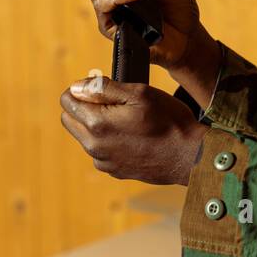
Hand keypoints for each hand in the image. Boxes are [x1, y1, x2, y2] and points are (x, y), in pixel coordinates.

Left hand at [59, 76, 209, 185]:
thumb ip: (103, 88)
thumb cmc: (168, 121)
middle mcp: (94, 146)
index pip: (67, 100)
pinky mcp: (113, 170)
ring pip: (84, 136)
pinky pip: (100, 150)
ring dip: (96, 124)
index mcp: (97, 124)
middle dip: (83, 106)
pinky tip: (132, 136)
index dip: (82, 88)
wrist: (189, 156)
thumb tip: (77, 86)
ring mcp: (103, 161)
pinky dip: (108, 140)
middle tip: (112, 101)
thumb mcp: (139, 93)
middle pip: (69, 119)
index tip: (101, 87)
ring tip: (127, 119)